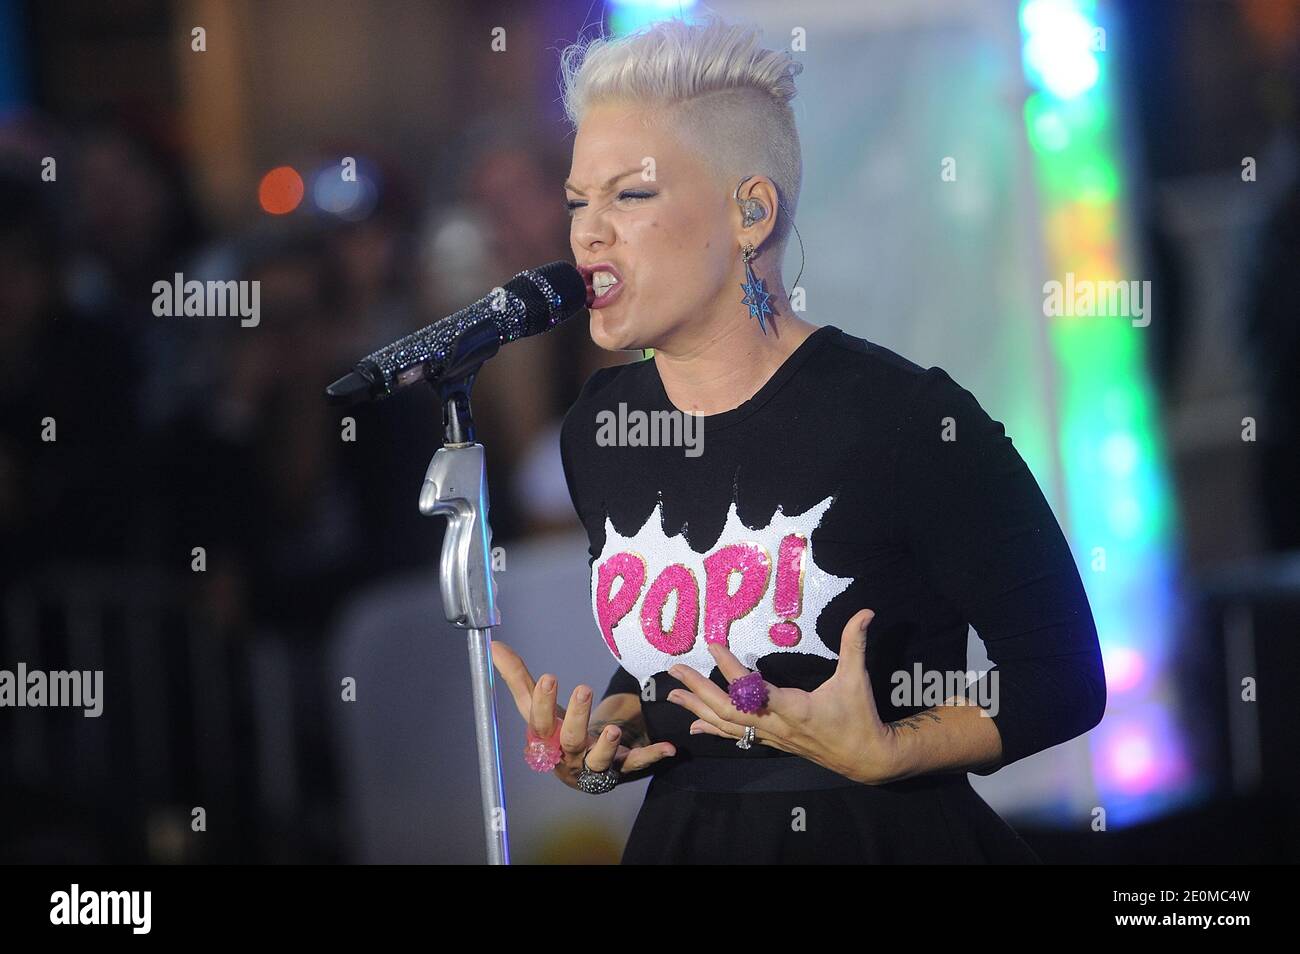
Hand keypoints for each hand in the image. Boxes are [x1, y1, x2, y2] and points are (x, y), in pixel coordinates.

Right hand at [490, 641, 675, 788]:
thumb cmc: (558, 731)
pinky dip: (653, 757)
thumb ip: (518, 677)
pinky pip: (638, 765)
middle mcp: (570, 758)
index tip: (550, 677)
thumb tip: (494, 646)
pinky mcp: (623, 768)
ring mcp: (598, 765)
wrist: (583, 766)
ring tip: (614, 729)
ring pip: (601, 761)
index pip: (540, 724)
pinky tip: (668, 748)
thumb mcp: (538, 705)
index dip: (543, 702)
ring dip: (607, 746)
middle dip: (577, 718)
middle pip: (571, 741)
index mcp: (547, 741)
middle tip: (584, 688)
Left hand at [665, 608, 902, 783]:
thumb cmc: (859, 716)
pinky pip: (736, 736)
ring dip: (698, 709)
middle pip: (729, 710)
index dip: (731, 669)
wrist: (865, 758)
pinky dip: (714, 729)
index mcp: (795, 708)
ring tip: (672, 696)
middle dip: (699, 690)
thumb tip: (866, 612)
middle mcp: (777, 725)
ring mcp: (772, 737)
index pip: (755, 689)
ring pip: (728, 725)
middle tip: (675, 671)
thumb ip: (855, 643)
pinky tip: (694, 726)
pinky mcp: (772, 742)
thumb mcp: (858, 678)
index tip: (712, 645)